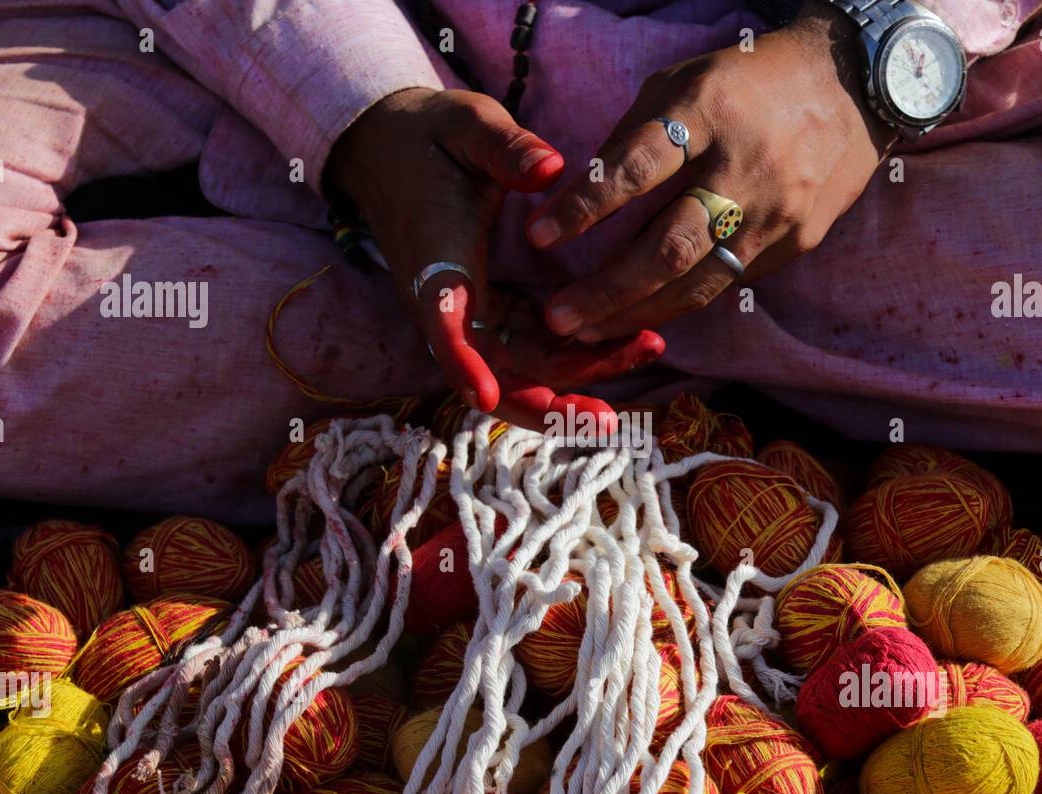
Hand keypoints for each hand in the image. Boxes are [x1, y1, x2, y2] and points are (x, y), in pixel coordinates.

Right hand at [327, 88, 661, 429]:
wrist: (394, 147)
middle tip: (608, 419)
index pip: (444, 325)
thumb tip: (550, 165)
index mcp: (437, 264)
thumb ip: (505, 149)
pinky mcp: (496, 311)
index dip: (462, 362)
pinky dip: (579, 357)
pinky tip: (631, 344)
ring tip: (648, 352)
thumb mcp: (466, 126)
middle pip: (494, 374)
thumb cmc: (428, 137)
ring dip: (580, 379)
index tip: (485, 395)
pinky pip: (536, 349)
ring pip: (524, 370)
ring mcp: (475, 314)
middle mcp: (452, 305)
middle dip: (549, 403)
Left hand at [525, 7, 894, 342]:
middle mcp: (745, 167)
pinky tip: (641, 317)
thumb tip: (580, 200)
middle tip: (556, 317)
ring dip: (636, 313)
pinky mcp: (794, 243)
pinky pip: (726, 282)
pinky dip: (679, 303)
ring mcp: (775, 212)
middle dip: (607, 289)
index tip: (538, 238)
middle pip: (669, 245)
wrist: (852, 87)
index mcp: (707, 112)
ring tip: (587, 333)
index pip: (637, 168)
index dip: (584, 207)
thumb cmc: (748, 82)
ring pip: (698, 281)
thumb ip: (632, 139)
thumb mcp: (682, 82)